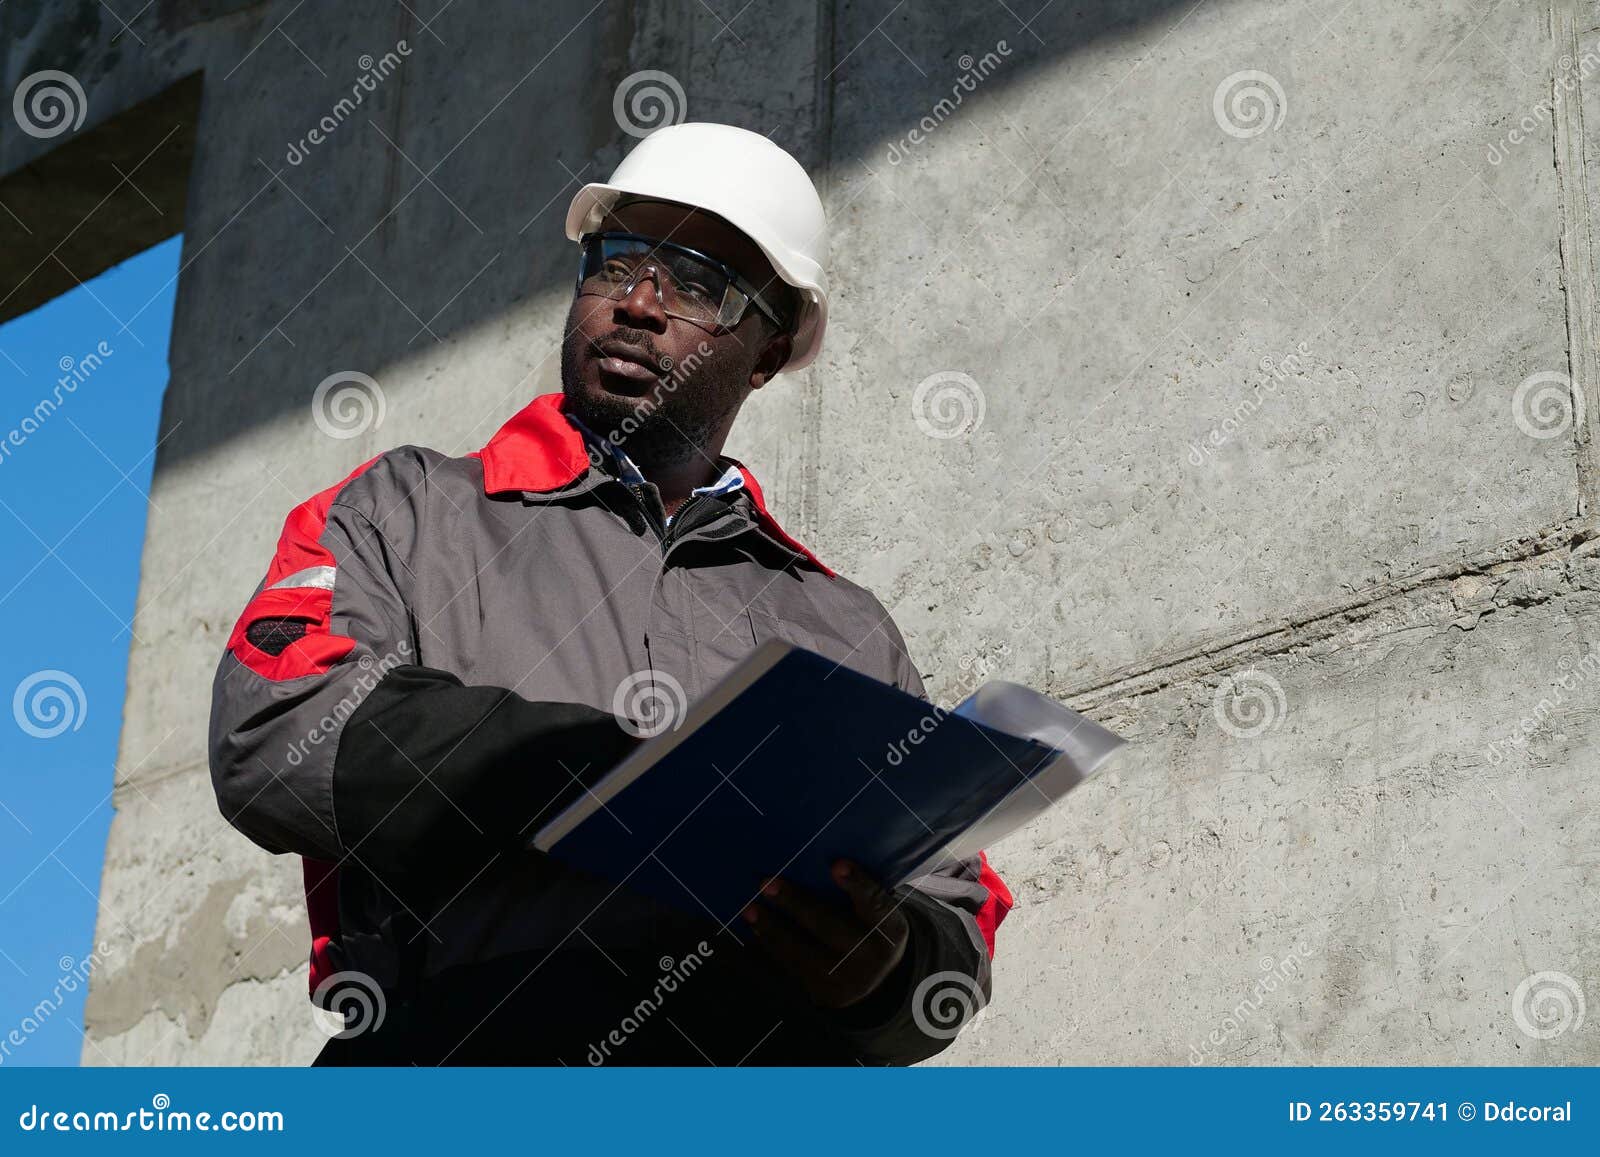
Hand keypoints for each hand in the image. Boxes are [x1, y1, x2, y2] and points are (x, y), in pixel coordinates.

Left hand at [741, 859, 910, 1008]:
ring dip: (772, 928)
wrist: (879, 981)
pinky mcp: (823, 994)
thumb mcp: (877, 913)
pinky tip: (756, 930)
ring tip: (750, 909)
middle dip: (796, 903)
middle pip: (830, 927)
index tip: (837, 864)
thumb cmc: (871, 928)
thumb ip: (857, 892)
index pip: (876, 904)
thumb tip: (819, 861)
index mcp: (890, 930)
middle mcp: (871, 957)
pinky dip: (771, 948)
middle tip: (767, 883)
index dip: (857, 885)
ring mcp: (846, 980)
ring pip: (804, 952)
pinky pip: (792, 969)